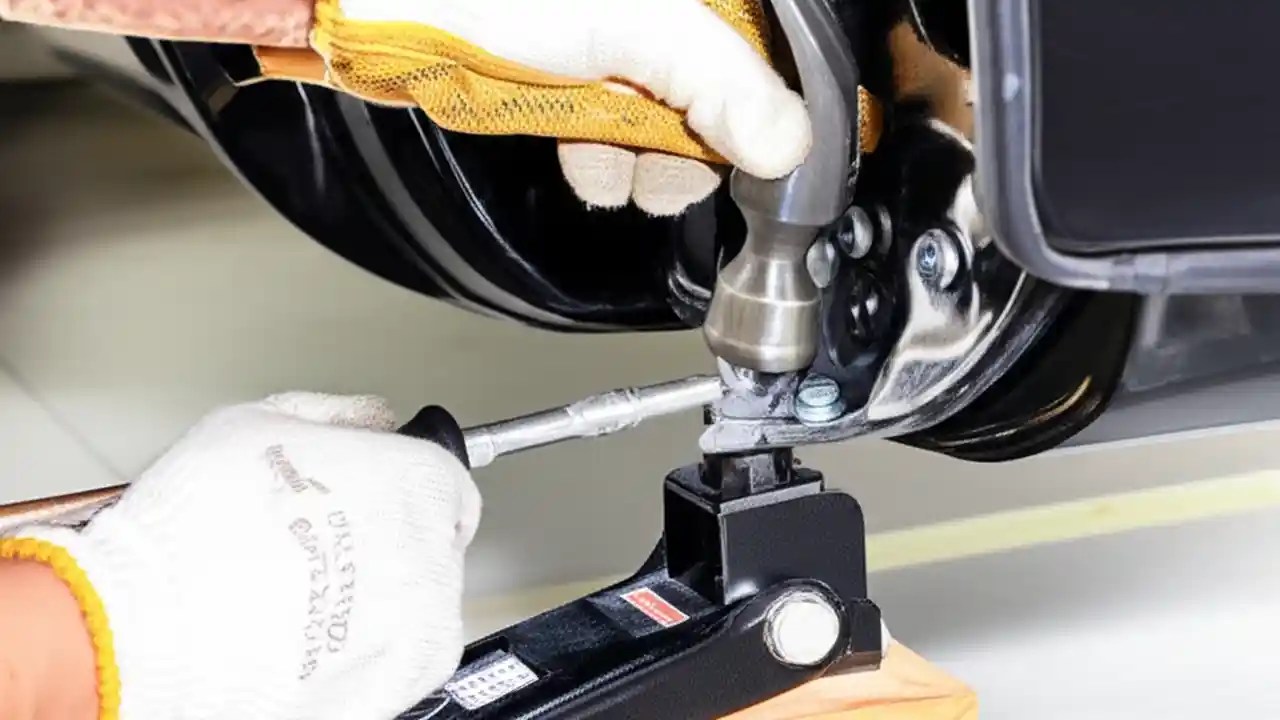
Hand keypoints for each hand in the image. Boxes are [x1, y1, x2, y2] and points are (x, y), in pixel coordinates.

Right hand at [3, 393, 480, 719]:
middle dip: (387, 543)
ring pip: (417, 606)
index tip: (375, 500)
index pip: (448, 482)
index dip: (404, 489)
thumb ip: (335, 413)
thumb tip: (373, 416)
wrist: (150, 628)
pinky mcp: (396, 684)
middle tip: (321, 548)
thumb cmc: (195, 527)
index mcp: (416, 482)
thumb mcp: (255, 423)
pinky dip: (362, 653)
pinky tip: (307, 639)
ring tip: (301, 596)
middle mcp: (432, 553)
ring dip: (377, 600)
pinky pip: (395, 661)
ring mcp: (419, 626)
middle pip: (432, 544)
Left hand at [311, 0, 812, 214]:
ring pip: (671, 113)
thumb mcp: (638, 28)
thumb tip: (790, 141)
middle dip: (702, 143)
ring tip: (631, 177)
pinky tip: (595, 168)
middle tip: (679, 172)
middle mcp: (669, 13)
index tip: (772, 156)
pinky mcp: (581, 70)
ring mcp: (621, 37)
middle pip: (725, 87)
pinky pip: (619, 123)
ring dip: (655, 161)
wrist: (393, 10)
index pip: (768, 46)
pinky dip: (612, 156)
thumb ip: (721, 82)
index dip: (776, 100)